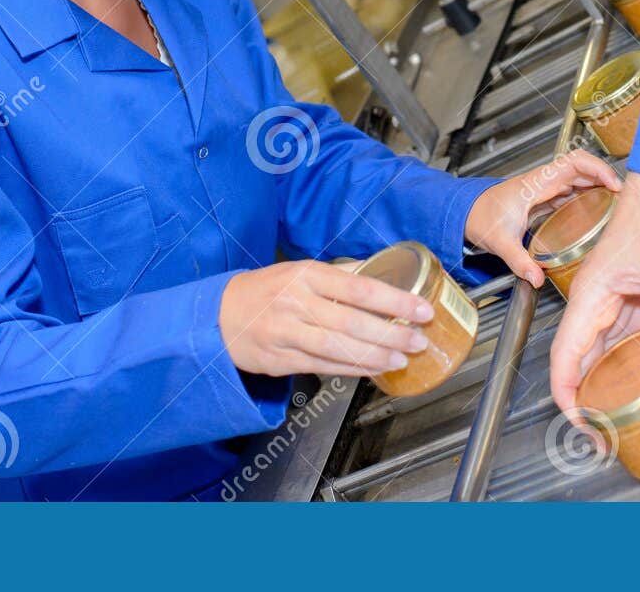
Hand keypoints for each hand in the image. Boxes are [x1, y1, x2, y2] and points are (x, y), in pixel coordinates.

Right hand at [219, 260, 433, 377]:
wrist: (217, 315)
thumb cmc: (265, 290)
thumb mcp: (299, 271)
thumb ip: (338, 276)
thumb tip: (381, 279)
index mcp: (307, 275)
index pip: (360, 288)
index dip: (395, 301)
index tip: (422, 309)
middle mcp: (297, 303)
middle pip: (353, 322)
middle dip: (391, 334)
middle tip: (419, 340)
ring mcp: (287, 333)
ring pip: (339, 348)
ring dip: (375, 356)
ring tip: (401, 358)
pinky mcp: (280, 360)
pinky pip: (323, 366)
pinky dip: (351, 369)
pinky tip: (372, 369)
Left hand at [465, 148, 621, 287]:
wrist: (467, 211)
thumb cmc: (480, 216)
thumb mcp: (499, 240)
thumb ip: (518, 260)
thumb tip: (536, 278)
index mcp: (535, 183)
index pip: (573, 162)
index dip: (597, 169)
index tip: (613, 184)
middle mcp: (543, 182)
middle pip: (582, 169)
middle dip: (606, 179)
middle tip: (623, 199)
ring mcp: (545, 188)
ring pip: (579, 179)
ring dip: (599, 187)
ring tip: (616, 205)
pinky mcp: (546, 197)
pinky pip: (573, 191)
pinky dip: (588, 196)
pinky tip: (597, 211)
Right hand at [550, 171, 639, 414]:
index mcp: (589, 297)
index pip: (564, 360)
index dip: (568, 399)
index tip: (585, 428)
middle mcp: (596, 303)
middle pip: (583, 364)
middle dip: (591, 403)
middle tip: (611, 438)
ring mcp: (617, 301)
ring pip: (607, 354)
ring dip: (614, 386)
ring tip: (630, 419)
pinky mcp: (638, 297)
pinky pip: (633, 339)